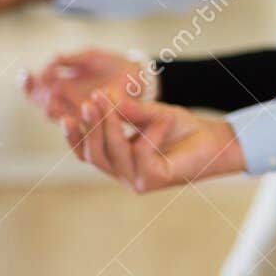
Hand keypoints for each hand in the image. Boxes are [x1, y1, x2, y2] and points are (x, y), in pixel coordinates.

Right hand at [21, 48, 151, 122]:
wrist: (138, 75)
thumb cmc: (111, 65)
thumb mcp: (90, 57)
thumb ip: (70, 59)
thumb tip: (51, 58)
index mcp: (60, 86)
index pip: (35, 88)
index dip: (27, 83)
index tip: (24, 73)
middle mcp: (64, 102)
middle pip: (39, 102)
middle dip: (35, 93)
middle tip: (39, 82)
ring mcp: (76, 113)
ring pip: (53, 114)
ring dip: (49, 104)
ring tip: (52, 93)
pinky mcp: (91, 121)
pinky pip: (76, 122)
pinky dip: (70, 114)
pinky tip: (72, 106)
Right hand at [62, 93, 243, 190]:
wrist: (214, 140)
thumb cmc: (181, 129)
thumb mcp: (150, 114)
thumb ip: (128, 109)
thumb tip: (101, 95)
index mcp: (116, 159)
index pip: (86, 151)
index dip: (73, 137)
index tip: (62, 116)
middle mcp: (122, 172)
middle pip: (94, 154)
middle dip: (89, 128)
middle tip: (87, 103)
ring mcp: (136, 180)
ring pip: (111, 155)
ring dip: (108, 127)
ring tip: (106, 102)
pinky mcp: (152, 181)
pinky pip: (139, 154)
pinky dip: (148, 134)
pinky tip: (162, 120)